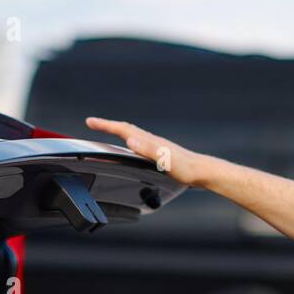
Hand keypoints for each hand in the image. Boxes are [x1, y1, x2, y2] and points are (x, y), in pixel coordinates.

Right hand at [84, 117, 210, 185]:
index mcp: (149, 141)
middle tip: (93, 124)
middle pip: (125, 129)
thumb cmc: (186, 169)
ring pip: (132, 135)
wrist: (202, 172)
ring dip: (118, 131)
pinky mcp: (161, 154)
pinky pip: (140, 144)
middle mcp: (152, 141)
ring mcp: (156, 146)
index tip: (90, 122)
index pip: (123, 129)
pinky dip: (130, 142)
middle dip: (107, 126)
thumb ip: (147, 149)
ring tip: (107, 132)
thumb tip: (130, 140)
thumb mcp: (165, 160)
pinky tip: (132, 149)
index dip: (105, 125)